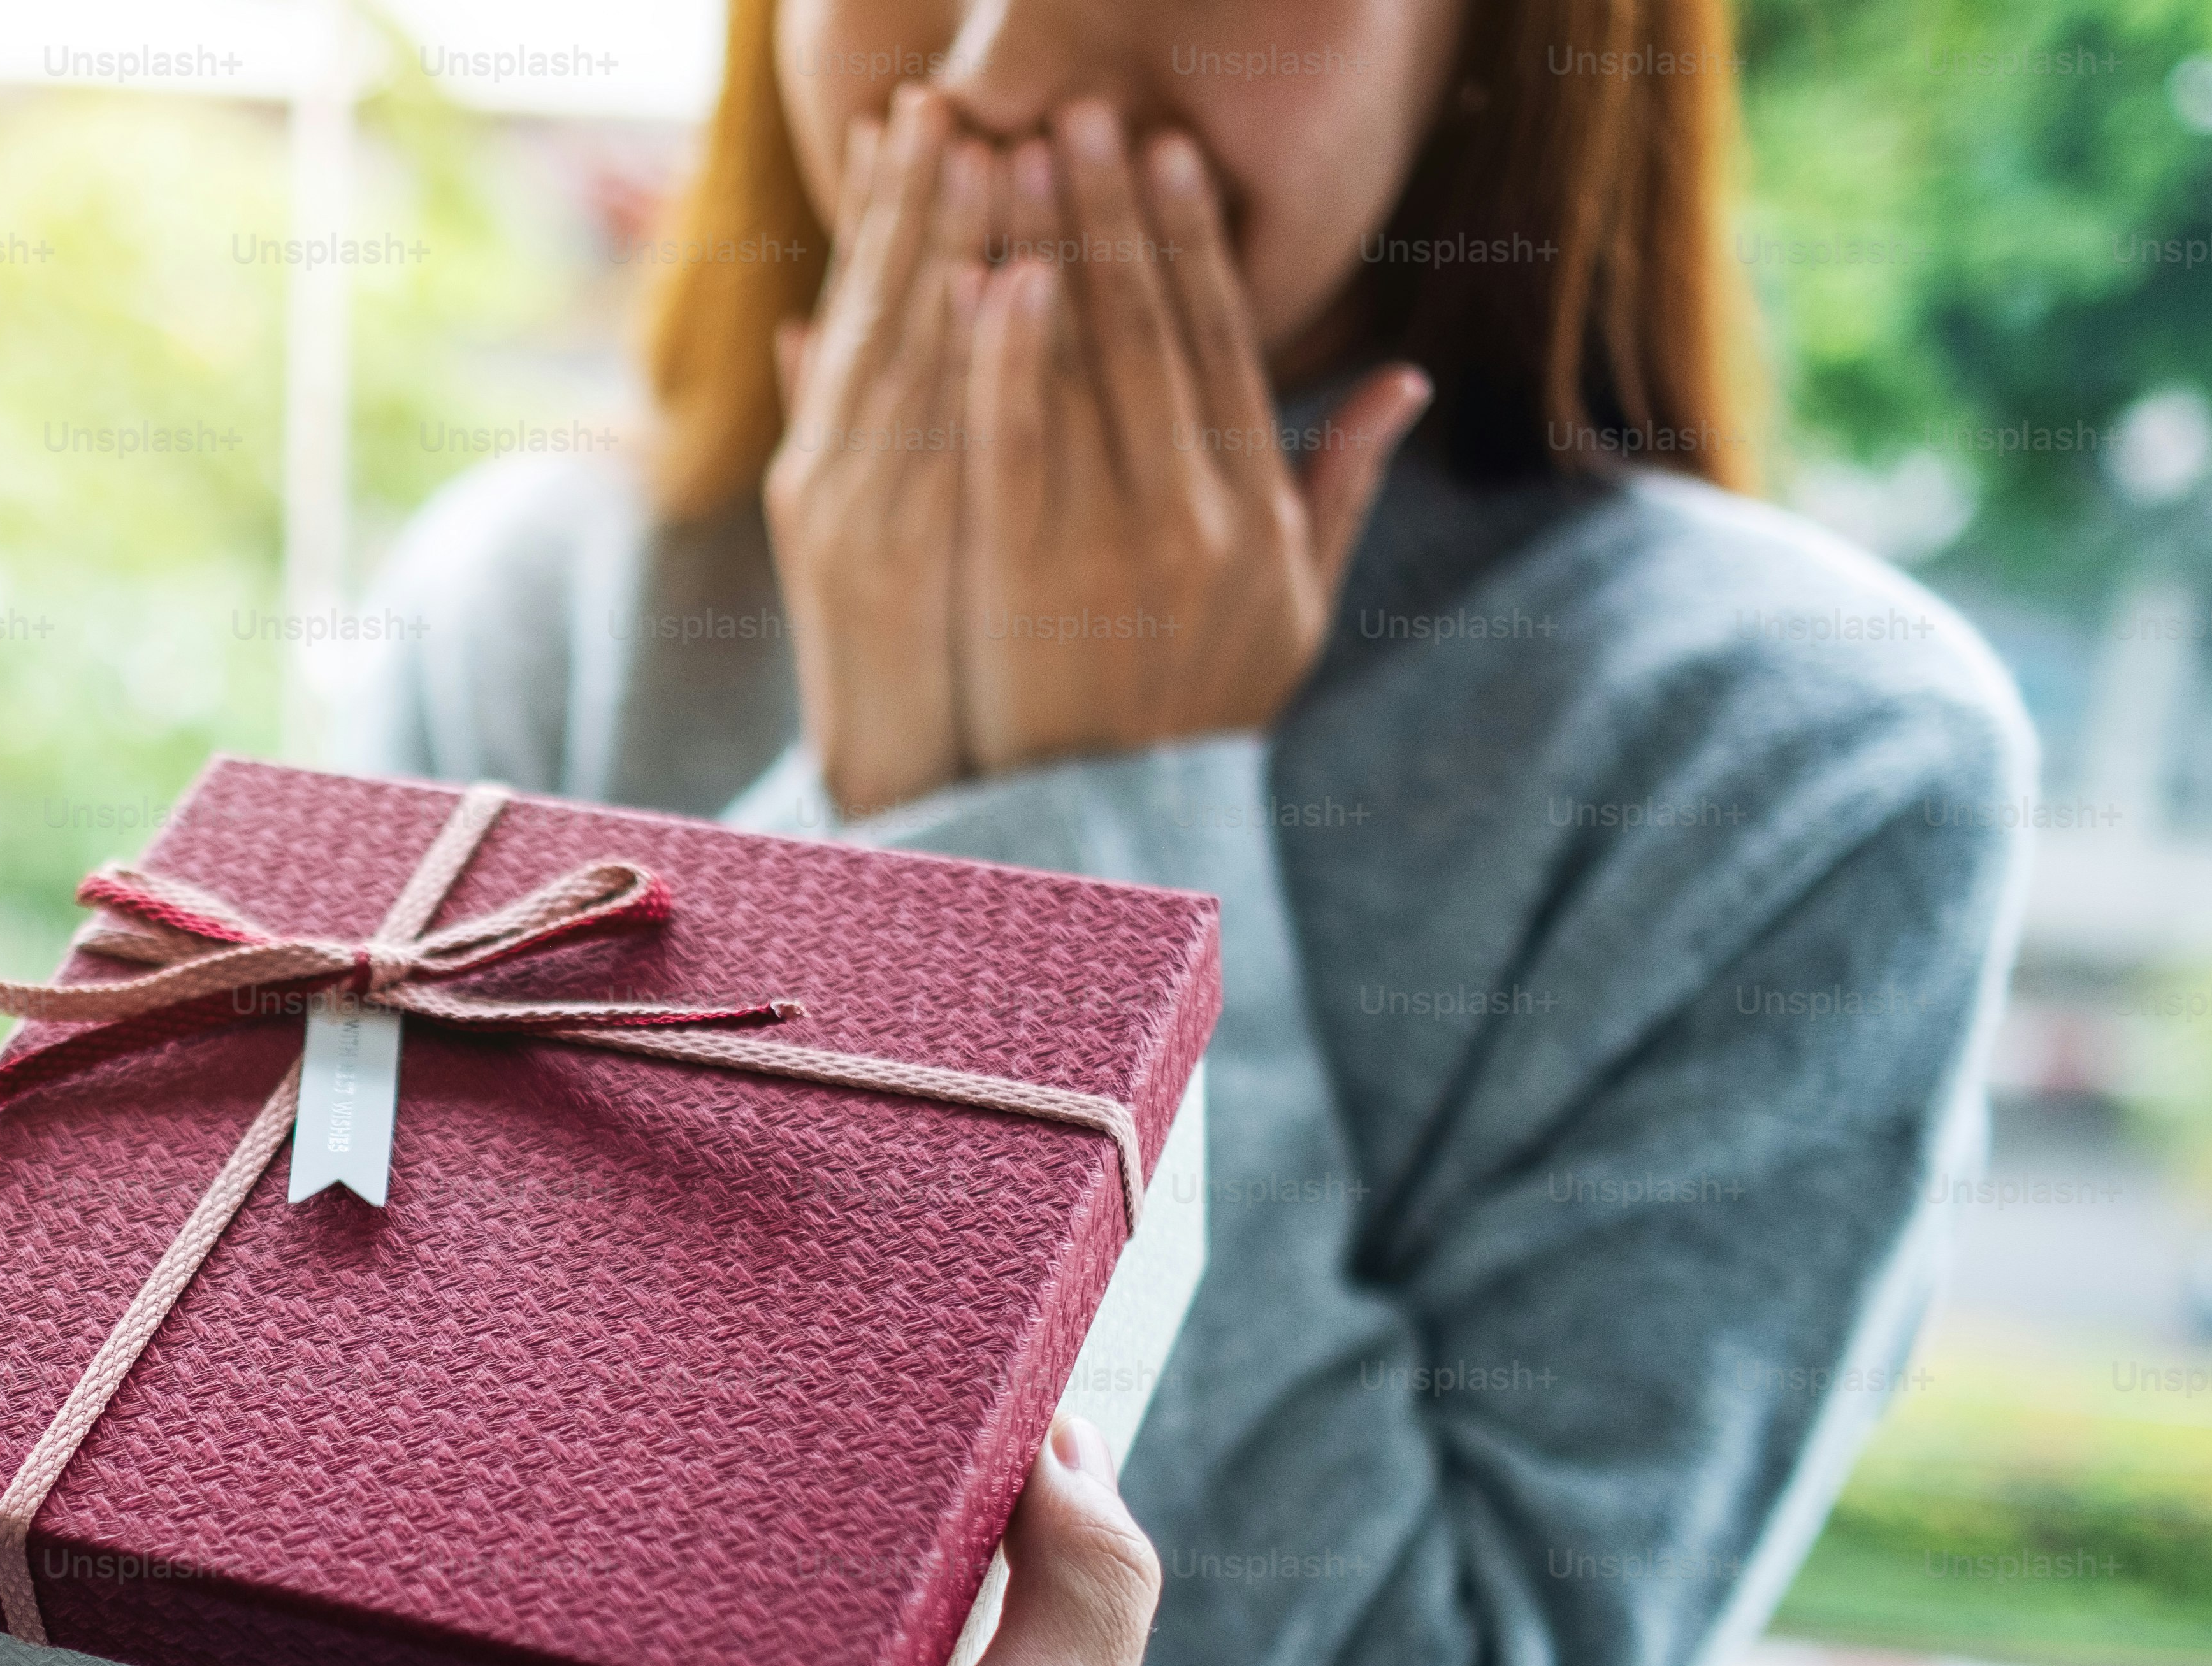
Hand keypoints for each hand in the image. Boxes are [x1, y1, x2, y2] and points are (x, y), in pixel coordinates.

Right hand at [767, 86, 989, 822]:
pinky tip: (996, 282)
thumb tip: (802, 331)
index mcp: (830, 458)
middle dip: (908, 196)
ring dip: (937, 242)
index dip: (887, 206)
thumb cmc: (898, 672)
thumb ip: (831, 431)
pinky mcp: (893, 564)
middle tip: (940, 93)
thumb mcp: (850, 543)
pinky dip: (962, 358)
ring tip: (974, 141)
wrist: (890, 802)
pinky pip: (939, 441)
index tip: (916, 113)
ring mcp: (856, 516)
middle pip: (874, 311)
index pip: (865, 306)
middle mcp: (830, 474)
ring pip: (902, 352)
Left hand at [956, 101, 1427, 776]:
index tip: (1167, 152)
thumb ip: (1341, 488)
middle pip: (1152, 332)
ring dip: (1051, 250)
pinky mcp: (1030, 577)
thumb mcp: (1296, 609)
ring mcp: (1114, 545)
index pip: (1222, 344)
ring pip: (1081, 369)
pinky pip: (1012, 446)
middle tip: (1085, 109)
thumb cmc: (1201, 716)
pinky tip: (984, 276)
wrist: (1123, 835)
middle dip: (1115, 212)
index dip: (1193, 241)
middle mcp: (1198, 514)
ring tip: (1020, 150)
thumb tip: (1404, 382)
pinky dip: (1002, 358)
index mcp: (1257, 509)